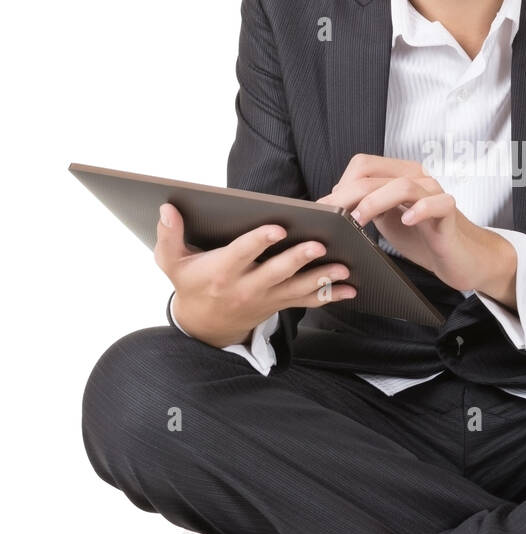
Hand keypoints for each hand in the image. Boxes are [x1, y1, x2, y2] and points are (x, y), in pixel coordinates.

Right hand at [154, 202, 356, 347]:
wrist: (204, 325)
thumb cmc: (190, 284)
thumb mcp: (171, 263)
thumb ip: (168, 235)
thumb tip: (167, 207)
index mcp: (221, 272)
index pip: (242, 254)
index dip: (259, 241)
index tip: (277, 228)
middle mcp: (245, 287)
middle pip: (275, 272)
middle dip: (298, 259)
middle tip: (319, 246)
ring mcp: (265, 298)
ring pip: (297, 288)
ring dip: (322, 279)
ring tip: (344, 268)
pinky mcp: (279, 303)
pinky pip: (306, 301)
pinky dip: (330, 295)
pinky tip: (351, 288)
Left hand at [315, 154, 507, 294]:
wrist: (460, 257)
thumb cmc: (422, 237)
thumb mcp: (386, 219)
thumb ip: (365, 207)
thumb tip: (330, 206)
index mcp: (399, 175)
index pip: (363, 165)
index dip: (342, 184)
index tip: (327, 208)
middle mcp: (417, 179)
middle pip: (375, 176)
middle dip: (347, 196)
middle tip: (331, 217)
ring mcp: (435, 194)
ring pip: (402, 185)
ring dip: (374, 202)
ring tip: (360, 221)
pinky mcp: (450, 213)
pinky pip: (438, 203)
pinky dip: (421, 209)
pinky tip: (407, 221)